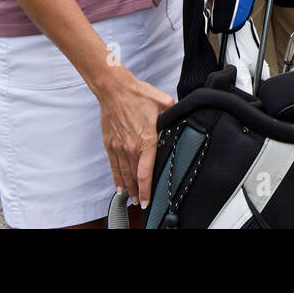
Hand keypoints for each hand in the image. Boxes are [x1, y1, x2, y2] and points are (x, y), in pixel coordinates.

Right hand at [97, 70, 176, 208]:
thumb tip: (183, 117)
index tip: (148, 200)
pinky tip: (119, 187)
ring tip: (132, 198)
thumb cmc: (138, 94)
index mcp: (147, 139)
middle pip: (135, 176)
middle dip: (138, 192)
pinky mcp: (110, 143)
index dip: (147, 189)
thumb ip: (173, 114)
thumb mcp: (163, 103)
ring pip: (124, 173)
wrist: (114, 89)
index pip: (146, 171)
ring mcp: (119, 146)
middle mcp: (131, 146)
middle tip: (142, 203)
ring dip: (128, 188)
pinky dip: (116, 177)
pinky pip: (113, 165)